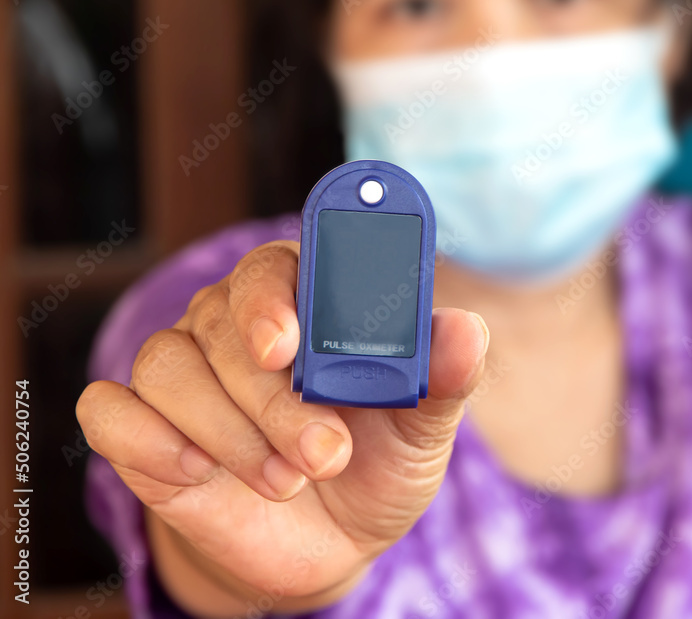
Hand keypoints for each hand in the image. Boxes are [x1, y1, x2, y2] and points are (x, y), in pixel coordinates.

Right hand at [77, 240, 488, 614]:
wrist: (332, 540)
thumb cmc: (378, 462)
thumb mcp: (422, 427)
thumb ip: (442, 377)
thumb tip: (466, 329)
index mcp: (304, 302)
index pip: (273, 265)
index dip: (274, 296)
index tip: (287, 344)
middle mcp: (234, 324)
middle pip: (223, 324)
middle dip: (274, 399)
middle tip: (326, 453)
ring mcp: (184, 372)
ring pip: (167, 365)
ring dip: (230, 432)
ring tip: (289, 479)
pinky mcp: (142, 427)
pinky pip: (110, 410)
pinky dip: (147, 439)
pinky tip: (197, 473)